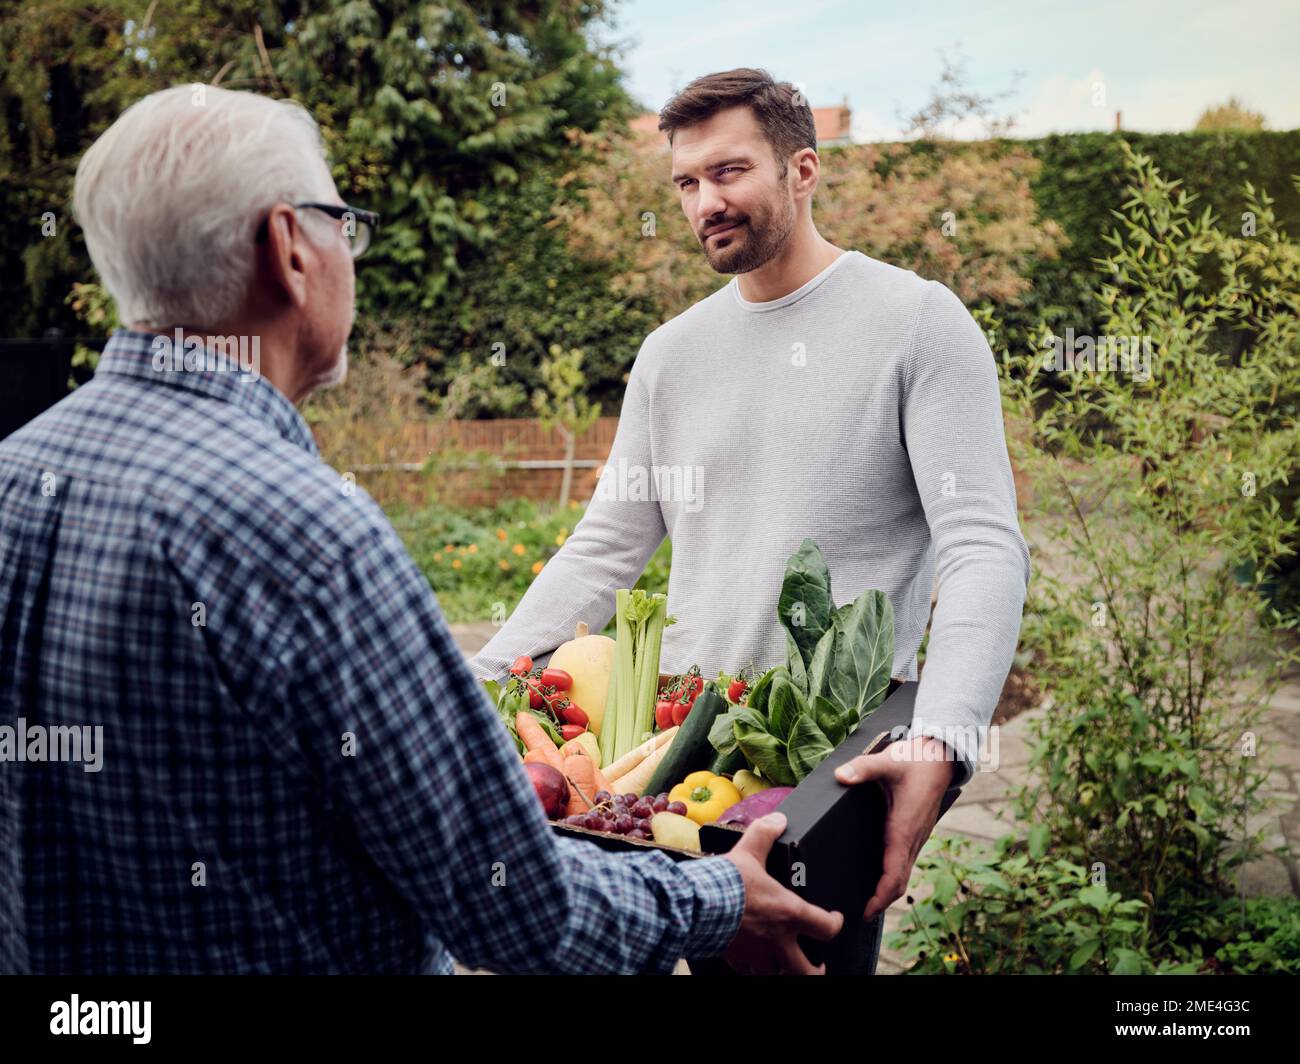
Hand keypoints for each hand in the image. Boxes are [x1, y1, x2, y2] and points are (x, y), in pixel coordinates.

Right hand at [721, 812, 843, 973]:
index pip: (827, 928)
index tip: (834, 919)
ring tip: (783, 963)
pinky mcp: (735, 960)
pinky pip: (748, 971)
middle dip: (816, 971)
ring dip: (783, 969)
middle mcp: (778, 942)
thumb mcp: (749, 850)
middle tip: (817, 964)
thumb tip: (778, 819)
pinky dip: (752, 967)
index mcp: (789, 914)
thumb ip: (765, 833)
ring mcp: (756, 955)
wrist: (694, 907)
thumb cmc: (726, 883)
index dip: (835, 924)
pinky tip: (750, 958)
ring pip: (778, 974)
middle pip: (808, 972)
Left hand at [834, 736, 953, 920]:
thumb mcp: (887, 761)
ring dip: (888, 889)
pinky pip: (905, 860)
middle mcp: (912, 837)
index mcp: (903, 827)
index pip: (893, 872)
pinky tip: (878, 873)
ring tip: (866, 901)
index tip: (866, 910)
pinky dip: (893, 875)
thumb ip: (862, 768)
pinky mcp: (916, 830)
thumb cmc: (914, 760)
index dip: (881, 895)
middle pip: (899, 880)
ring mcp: (916, 835)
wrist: (940, 755)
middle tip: (860, 914)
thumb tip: (841, 776)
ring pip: (904, 872)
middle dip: (882, 901)